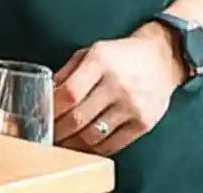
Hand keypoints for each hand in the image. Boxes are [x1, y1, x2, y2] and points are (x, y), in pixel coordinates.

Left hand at [51, 27, 185, 156]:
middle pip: (78, 117)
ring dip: (72, 144)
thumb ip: (67, 72)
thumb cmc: (121, 55)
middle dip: (57, 130)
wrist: (162, 59)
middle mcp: (117, 84)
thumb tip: (44, 95)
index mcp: (100, 61)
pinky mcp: (144, 123)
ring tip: (61, 143)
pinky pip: (113, 144)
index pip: (69, 93)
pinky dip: (94, 149)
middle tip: (46, 135)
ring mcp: (132, 106)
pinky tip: (83, 147)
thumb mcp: (91, 52)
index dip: (51, 109)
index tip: (39, 116)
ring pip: (93, 135)